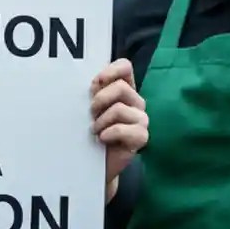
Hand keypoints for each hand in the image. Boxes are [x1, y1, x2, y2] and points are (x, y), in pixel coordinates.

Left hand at [90, 58, 147, 182]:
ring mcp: (141, 119)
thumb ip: (93, 92)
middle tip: (91, 114)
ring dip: (101, 121)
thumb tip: (94, 83)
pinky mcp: (141, 136)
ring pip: (120, 109)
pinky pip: (124, 129)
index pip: (125, 67)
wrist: (93, 161)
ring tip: (95, 130)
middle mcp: (135, 101)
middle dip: (100, 100)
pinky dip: (109, 133)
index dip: (111, 70)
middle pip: (121, 87)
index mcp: (124, 88)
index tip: (97, 82)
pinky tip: (102, 139)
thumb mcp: (88, 108)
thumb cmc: (90, 130)